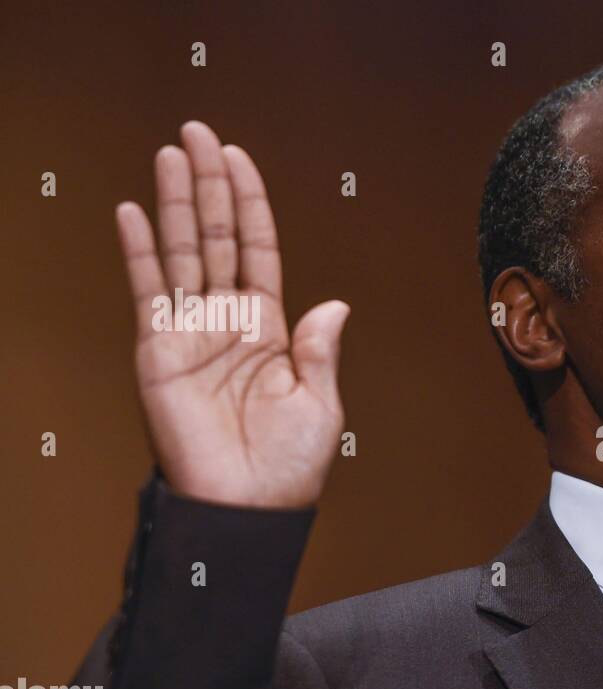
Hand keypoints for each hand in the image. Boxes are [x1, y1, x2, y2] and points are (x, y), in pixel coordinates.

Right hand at [115, 120, 347, 508]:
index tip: (240, 160)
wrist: (248, 508)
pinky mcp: (158, 351)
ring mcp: (190, 332)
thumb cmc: (288, 465)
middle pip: (217, 238)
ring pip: (182, 252)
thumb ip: (320, 349)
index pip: (258, 251)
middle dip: (211, 185)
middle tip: (200, 133)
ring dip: (177, 202)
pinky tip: (135, 211)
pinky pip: (148, 291)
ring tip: (172, 153)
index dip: (250, 205)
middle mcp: (228, 322)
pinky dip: (140, 252)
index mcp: (270, 329)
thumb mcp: (319, 403)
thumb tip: (334, 303)